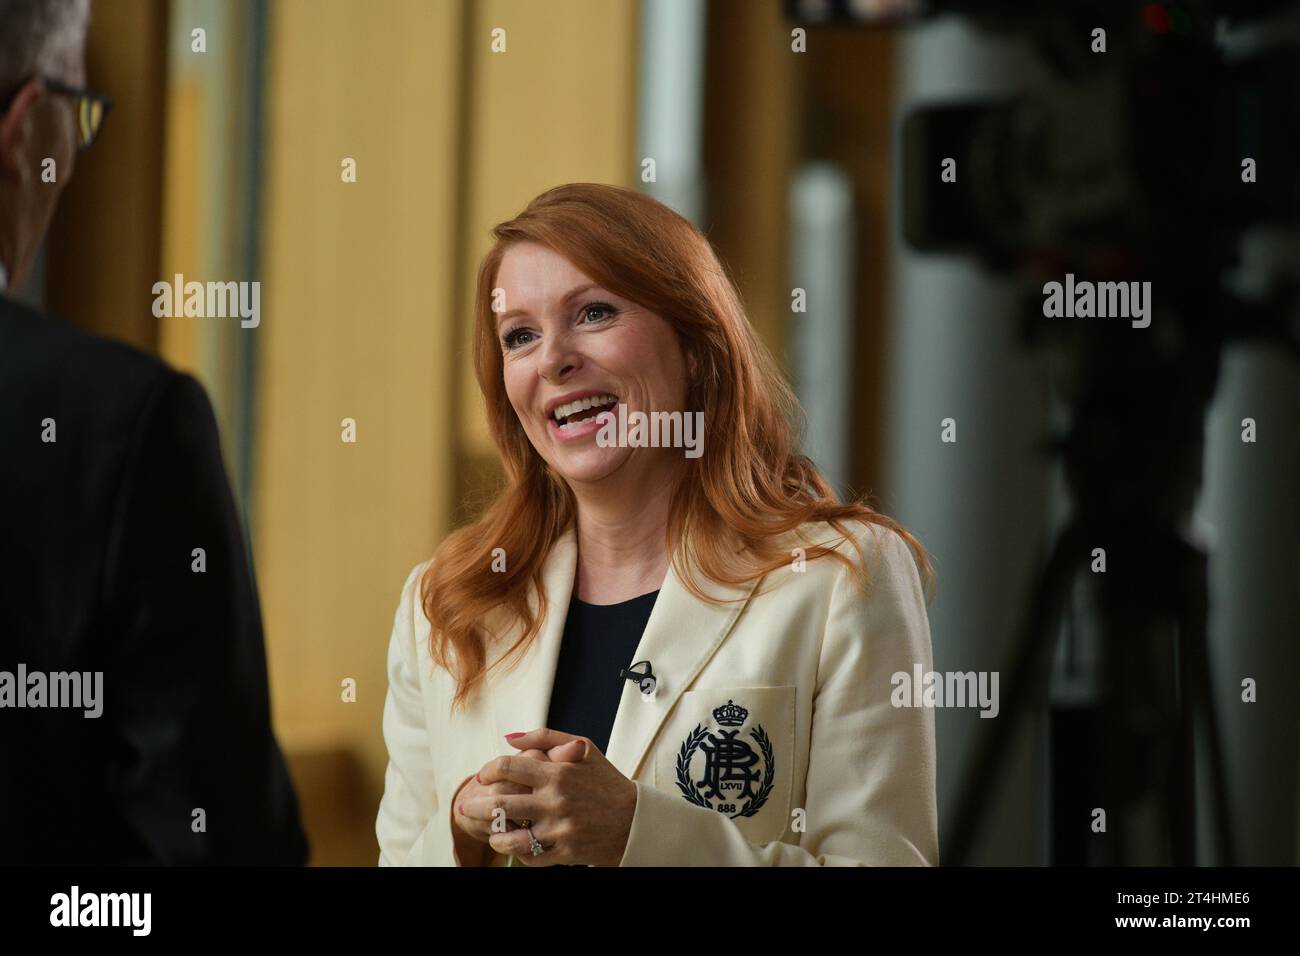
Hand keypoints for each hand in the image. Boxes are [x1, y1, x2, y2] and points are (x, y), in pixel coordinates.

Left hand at [461, 729, 637, 866]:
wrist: (636, 820)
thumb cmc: (606, 781)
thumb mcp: (583, 748)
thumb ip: (544, 737)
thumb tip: (509, 738)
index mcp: (558, 773)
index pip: (507, 768)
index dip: (487, 771)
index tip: (483, 776)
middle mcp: (555, 802)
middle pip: (500, 804)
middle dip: (476, 806)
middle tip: (466, 806)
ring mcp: (559, 830)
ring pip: (509, 837)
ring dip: (493, 834)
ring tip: (490, 831)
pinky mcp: (565, 854)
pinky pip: (529, 858)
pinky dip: (516, 852)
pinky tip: (513, 844)